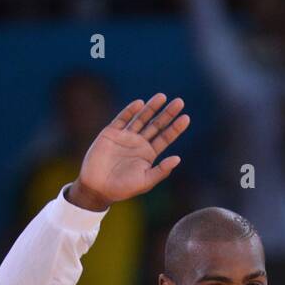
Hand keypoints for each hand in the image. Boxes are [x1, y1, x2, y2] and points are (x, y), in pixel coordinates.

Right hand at [67, 93, 189, 210]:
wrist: (97, 188)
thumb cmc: (123, 188)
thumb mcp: (146, 182)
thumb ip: (161, 171)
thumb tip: (178, 158)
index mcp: (149, 154)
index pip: (165, 138)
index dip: (175, 128)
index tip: (186, 118)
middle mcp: (139, 143)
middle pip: (156, 125)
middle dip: (167, 114)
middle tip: (180, 102)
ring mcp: (125, 137)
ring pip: (141, 118)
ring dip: (151, 107)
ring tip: (162, 96)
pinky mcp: (111, 133)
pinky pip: (122, 118)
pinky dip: (130, 110)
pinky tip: (139, 103)